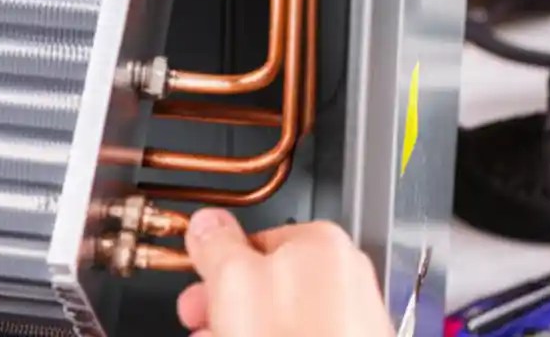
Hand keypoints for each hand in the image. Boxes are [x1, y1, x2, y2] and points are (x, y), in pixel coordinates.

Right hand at [177, 208, 393, 336]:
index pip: (253, 239)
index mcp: (321, 243)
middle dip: (224, 305)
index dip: (215, 266)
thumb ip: (215, 243)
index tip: (197, 287)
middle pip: (266, 282)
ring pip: (279, 318)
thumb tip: (207, 223)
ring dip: (239, 328)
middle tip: (201, 322)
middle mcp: (346, 278)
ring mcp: (352, 322)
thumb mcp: (232, 280)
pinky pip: (299, 335)